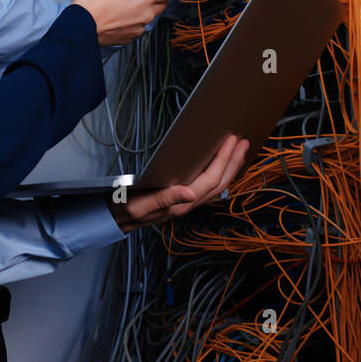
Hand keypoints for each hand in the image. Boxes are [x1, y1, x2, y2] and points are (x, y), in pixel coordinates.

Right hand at [71, 0, 195, 46]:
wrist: (81, 25)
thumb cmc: (95, 1)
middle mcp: (147, 13)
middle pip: (161, 4)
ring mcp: (140, 27)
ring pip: (149, 15)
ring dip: (142, 9)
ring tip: (122, 4)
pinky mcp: (131, 37)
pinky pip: (138, 26)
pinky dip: (132, 20)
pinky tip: (118, 16)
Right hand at [106, 136, 248, 232]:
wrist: (116, 219)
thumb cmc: (125, 209)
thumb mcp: (139, 203)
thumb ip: (164, 199)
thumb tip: (189, 193)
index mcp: (180, 204)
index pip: (210, 180)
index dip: (224, 160)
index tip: (232, 141)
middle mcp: (187, 205)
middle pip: (220, 183)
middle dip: (234, 162)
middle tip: (244, 142)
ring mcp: (187, 203)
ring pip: (217, 186)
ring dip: (230, 168)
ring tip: (239, 151)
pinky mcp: (183, 200)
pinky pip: (209, 188)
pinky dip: (219, 174)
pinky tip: (221, 166)